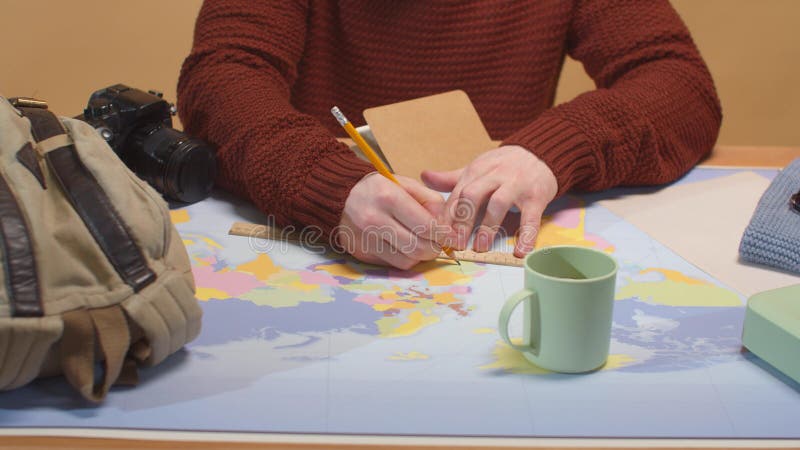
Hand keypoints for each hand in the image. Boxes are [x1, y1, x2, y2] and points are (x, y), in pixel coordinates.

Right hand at [337, 173, 447, 269]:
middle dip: (434, 249)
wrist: (340, 196)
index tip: (452, 237)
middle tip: (438, 244)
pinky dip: (403, 258)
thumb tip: (446, 227)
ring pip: (406, 261)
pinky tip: (402, 246)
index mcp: (389, 198)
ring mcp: (365, 239)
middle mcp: (374, 220)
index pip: (426, 226)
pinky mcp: (361, 253)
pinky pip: (392, 264)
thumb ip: (431, 201)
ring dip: (419, 256)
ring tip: (420, 243)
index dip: (443, 235)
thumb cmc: (379, 189)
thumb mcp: (406, 185)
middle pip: (417, 248)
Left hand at [421, 145, 557, 256]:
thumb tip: (424, 176)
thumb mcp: (477, 168)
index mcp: (476, 171)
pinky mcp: (537, 196)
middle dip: (462, 221)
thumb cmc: (503, 166)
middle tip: (456, 244)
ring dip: (487, 228)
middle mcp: (495, 176)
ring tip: (480, 248)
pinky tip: (520, 252)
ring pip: (498, 204)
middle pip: (472, 195)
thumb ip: (452, 178)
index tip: (439, 236)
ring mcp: (516, 185)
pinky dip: (526, 236)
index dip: (447, 216)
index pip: (457, 194)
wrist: (540, 153)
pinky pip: (531, 218)